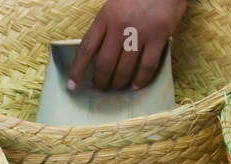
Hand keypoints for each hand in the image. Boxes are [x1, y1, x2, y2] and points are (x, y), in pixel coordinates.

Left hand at [68, 0, 186, 91]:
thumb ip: (106, 23)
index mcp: (105, 17)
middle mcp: (119, 27)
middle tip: (101, 88)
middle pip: (104, 63)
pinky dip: (141, 79)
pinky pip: (147, 66)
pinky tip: (136, 85)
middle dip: (101, 81)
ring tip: (117, 88)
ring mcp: (139, 33)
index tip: (72, 86)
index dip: (77, 70)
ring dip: (119, 83)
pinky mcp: (159, 36)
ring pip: (124, 68)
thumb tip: (98, 50)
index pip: (86, 48)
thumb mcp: (114, 3)